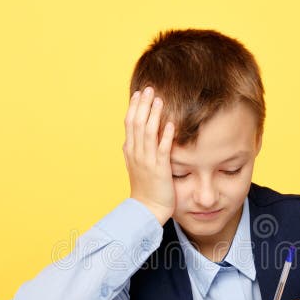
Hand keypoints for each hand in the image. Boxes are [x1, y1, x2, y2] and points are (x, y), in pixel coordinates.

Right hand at [123, 87, 175, 224]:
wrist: (146, 209)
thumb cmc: (145, 188)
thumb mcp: (137, 165)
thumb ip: (137, 150)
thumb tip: (134, 137)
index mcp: (130, 151)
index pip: (129, 123)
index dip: (134, 107)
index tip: (139, 93)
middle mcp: (136, 153)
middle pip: (136, 123)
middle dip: (143, 105)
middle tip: (149, 89)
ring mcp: (147, 161)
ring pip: (147, 133)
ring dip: (153, 115)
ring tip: (159, 100)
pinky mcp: (159, 170)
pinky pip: (162, 150)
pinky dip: (165, 136)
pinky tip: (170, 124)